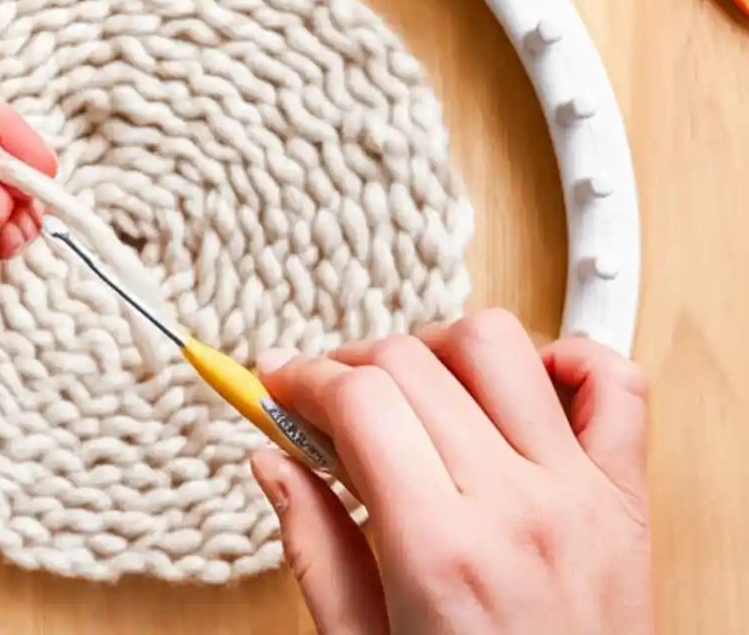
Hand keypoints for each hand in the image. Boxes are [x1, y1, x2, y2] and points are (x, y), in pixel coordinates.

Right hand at [251, 309, 651, 633]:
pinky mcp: (625, 496)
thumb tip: (272, 461)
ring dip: (436, 349)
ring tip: (408, 389)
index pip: (359, 400)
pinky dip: (564, 359)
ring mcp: (578, 492)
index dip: (301, 377)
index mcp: (439, 550)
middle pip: (411, 364)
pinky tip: (517, 385)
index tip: (276, 381)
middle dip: (348, 364)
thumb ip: (313, 546)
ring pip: (498, 347)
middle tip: (323, 397)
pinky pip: (615, 384)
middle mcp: (515, 505)